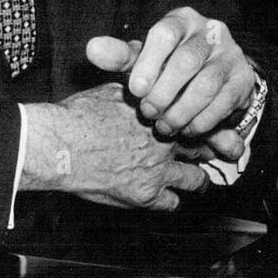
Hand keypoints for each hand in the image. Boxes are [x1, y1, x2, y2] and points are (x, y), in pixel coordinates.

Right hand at [21, 82, 207, 210]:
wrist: (61, 144)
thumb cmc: (81, 115)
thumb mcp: (114, 88)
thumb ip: (137, 87)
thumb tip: (143, 74)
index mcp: (163, 113)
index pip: (203, 117)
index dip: (209, 121)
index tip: (214, 124)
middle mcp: (167, 142)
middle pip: (205, 147)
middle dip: (212, 150)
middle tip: (217, 153)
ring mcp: (159, 170)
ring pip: (196, 179)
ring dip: (197, 179)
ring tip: (199, 179)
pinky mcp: (145, 195)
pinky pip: (172, 204)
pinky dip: (171, 201)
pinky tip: (167, 197)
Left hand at [86, 7, 255, 158]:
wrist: (213, 74)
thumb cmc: (169, 64)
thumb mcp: (144, 58)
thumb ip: (120, 55)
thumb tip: (93, 48)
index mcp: (181, 20)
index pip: (165, 33)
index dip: (148, 62)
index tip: (134, 90)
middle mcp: (210, 31)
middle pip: (187, 61)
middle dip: (163, 93)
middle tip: (148, 113)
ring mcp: (230, 54)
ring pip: (206, 84)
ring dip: (181, 111)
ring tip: (164, 126)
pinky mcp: (242, 78)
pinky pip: (223, 102)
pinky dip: (201, 120)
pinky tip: (186, 129)